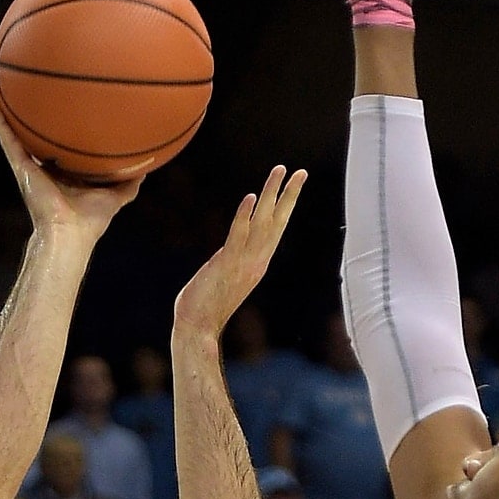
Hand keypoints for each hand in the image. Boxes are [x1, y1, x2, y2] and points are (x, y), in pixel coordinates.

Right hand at [0, 104, 145, 234]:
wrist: (69, 233)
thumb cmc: (90, 221)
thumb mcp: (115, 197)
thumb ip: (128, 183)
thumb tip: (147, 168)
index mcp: (66, 176)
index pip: (64, 151)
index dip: (64, 134)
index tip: (68, 114)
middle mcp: (47, 170)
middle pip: (41, 141)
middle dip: (38, 123)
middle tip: (37, 98)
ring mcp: (32, 168)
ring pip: (19, 138)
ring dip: (10, 119)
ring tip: (5, 95)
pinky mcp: (22, 168)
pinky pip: (8, 142)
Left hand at [172, 166, 308, 341]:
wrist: (197, 328)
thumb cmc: (205, 306)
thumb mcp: (225, 277)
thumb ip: (230, 261)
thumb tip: (227, 254)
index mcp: (257, 263)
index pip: (276, 229)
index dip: (286, 205)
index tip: (294, 184)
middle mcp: (256, 261)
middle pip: (278, 222)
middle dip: (290, 195)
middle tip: (301, 171)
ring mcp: (244, 263)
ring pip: (262, 223)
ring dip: (271, 194)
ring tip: (279, 171)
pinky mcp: (227, 264)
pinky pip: (238, 235)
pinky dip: (245, 215)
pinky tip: (250, 196)